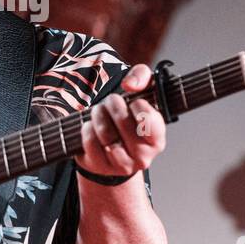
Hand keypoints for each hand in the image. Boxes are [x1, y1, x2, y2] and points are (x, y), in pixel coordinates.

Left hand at [77, 64, 166, 179]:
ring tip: (99, 111)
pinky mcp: (100, 167)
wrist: (111, 149)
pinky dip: (87, 128)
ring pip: (105, 133)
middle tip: (111, 101)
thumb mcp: (141, 93)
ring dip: (98, 114)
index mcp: (157, 140)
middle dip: (113, 104)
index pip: (149, 120)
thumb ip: (142, 76)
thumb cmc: (130, 119)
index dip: (138, 105)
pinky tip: (91, 126)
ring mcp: (121, 164)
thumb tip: (130, 84)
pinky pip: (90, 141)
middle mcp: (142, 156)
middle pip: (123, 122)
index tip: (134, 102)